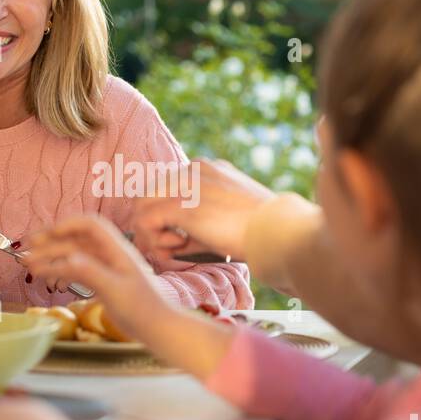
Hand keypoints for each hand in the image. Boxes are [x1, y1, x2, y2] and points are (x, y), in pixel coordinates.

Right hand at [20, 214, 167, 341]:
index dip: (66, 224)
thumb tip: (66, 258)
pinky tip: (46, 276)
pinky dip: (60, 270)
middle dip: (50, 241)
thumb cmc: (142, 309)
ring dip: (51, 257)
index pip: (90, 225)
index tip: (45, 235)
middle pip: (76, 239)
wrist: (159, 328)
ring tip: (28, 265)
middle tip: (26, 249)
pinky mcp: (104, 281)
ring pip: (74, 254)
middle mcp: (111, 254)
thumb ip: (90, 272)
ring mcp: (107, 267)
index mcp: (117, 250)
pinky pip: (77, 269)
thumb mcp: (114, 290)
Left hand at [131, 159, 275, 263]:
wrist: (278, 231)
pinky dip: (154, 239)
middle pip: (147, 193)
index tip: (173, 240)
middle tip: (165, 249)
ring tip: (173, 250)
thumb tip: (171, 245)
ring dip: (150, 233)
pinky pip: (146, 220)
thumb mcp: (225, 218)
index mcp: (206, 169)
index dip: (161, 216)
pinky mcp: (183, 205)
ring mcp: (187, 184)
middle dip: (149, 225)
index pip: (164, 187)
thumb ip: (196, 225)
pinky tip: (176, 248)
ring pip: (142, 205)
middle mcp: (193, 169)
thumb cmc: (259, 232)